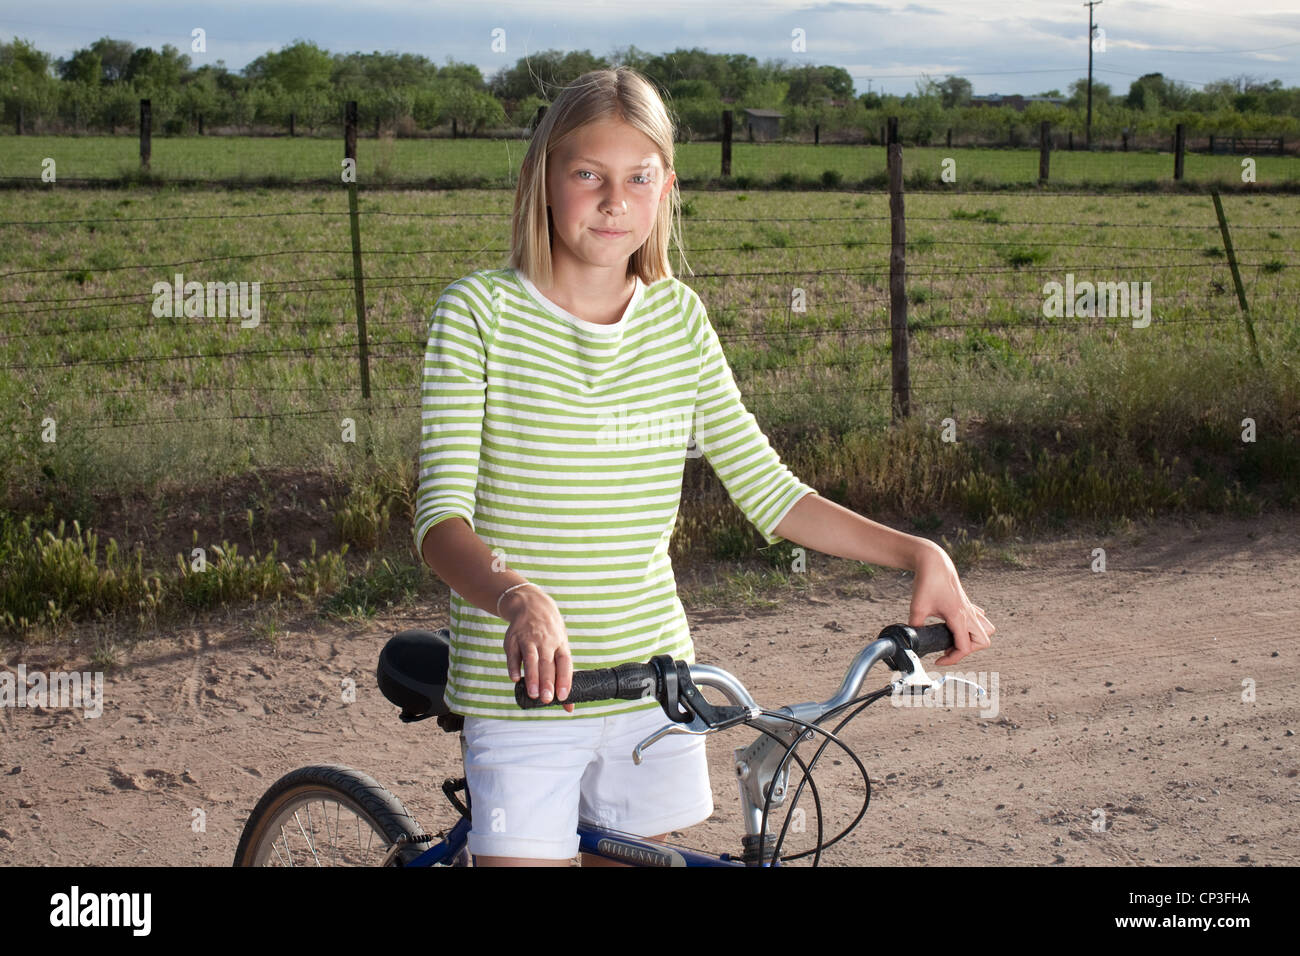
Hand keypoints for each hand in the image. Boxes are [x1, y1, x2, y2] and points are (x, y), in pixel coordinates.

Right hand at [501, 585, 574, 713]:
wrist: (531, 605)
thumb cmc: (550, 634)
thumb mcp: (560, 648)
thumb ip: (562, 677)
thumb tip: (569, 707)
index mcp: (560, 644)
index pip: (565, 663)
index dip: (564, 680)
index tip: (564, 696)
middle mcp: (545, 641)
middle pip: (547, 663)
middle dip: (547, 682)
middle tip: (547, 699)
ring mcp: (528, 639)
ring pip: (531, 659)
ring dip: (532, 676)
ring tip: (533, 694)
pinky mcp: (512, 639)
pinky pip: (513, 654)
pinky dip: (514, 666)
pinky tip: (515, 679)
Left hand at [908, 543, 994, 666]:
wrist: (934, 562)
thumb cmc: (928, 582)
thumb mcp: (916, 607)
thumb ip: (915, 626)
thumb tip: (912, 639)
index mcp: (958, 617)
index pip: (965, 648)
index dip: (952, 659)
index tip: (938, 660)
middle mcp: (968, 614)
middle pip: (983, 642)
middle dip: (967, 651)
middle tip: (948, 649)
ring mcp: (970, 608)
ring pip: (986, 630)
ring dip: (975, 639)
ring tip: (955, 639)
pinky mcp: (966, 604)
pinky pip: (979, 619)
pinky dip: (973, 627)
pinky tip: (957, 627)